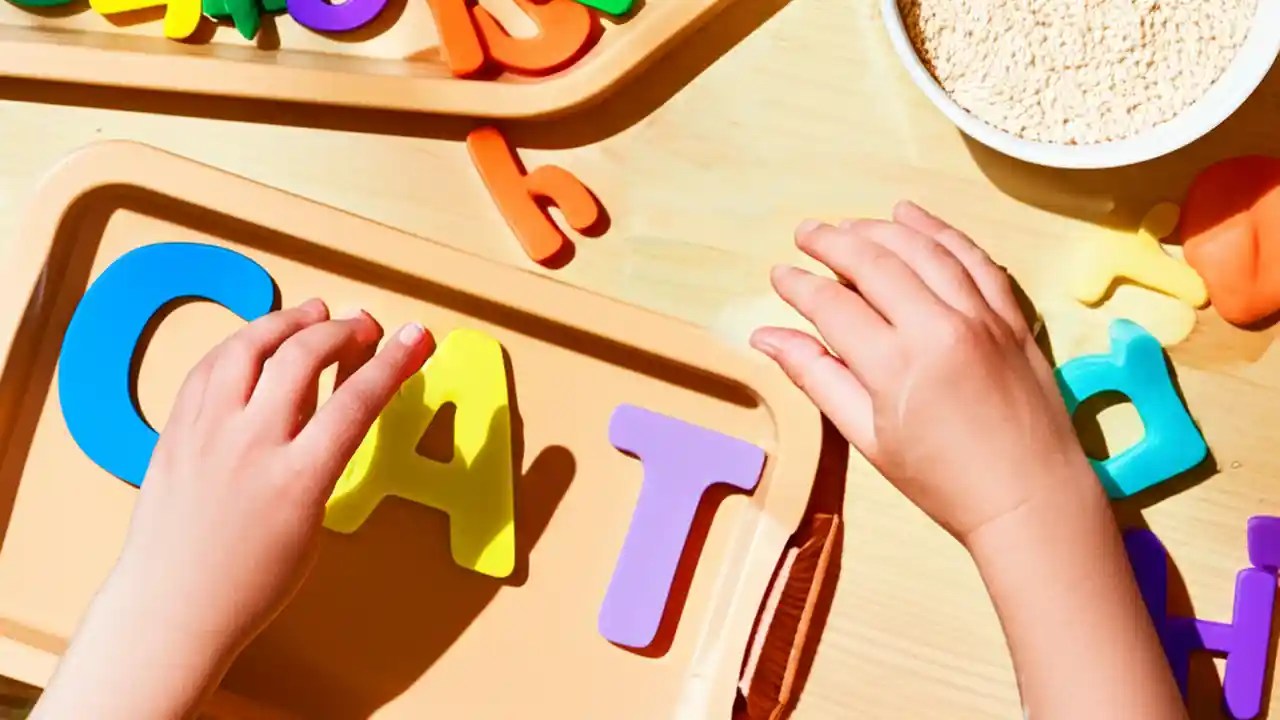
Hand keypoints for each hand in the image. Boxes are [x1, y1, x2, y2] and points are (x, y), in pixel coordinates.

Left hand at [35, 299, 433, 718]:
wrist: (173, 609)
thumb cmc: (253, 582)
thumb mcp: (313, 522)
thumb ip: (323, 459)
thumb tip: (332, 402)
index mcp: (298, 480)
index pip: (357, 401)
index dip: (394, 361)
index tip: (417, 336)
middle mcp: (250, 446)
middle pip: (302, 357)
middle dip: (342, 330)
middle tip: (363, 325)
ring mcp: (206, 433)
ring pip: (249, 348)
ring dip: (287, 321)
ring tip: (312, 314)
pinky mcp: (175, 430)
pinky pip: (210, 367)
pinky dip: (242, 344)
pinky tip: (258, 342)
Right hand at [751, 202, 1096, 542]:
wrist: (1031, 499)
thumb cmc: (943, 481)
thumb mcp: (868, 437)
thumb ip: (817, 377)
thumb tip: (766, 337)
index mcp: (896, 364)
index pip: (833, 304)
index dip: (799, 285)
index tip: (780, 274)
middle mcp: (940, 327)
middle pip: (875, 262)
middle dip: (833, 242)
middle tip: (806, 232)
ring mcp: (982, 316)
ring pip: (923, 249)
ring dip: (881, 229)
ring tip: (849, 225)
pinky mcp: (1011, 316)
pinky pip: (973, 257)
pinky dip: (940, 231)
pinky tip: (912, 217)